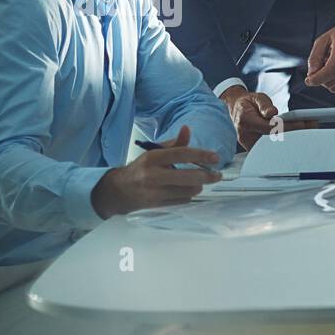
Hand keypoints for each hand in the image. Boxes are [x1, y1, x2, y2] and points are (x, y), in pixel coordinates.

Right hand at [92, 126, 222, 216]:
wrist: (118, 191)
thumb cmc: (140, 169)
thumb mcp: (154, 152)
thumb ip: (174, 143)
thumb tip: (187, 129)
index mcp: (152, 158)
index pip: (180, 154)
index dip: (200, 155)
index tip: (215, 157)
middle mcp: (153, 175)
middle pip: (187, 176)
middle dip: (206, 176)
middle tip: (217, 174)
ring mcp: (155, 192)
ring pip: (187, 191)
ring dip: (198, 186)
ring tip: (199, 182)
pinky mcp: (157, 205)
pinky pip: (182, 201)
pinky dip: (189, 196)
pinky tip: (188, 191)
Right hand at [219, 86, 316, 150]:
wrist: (237, 110)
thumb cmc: (248, 103)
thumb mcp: (256, 97)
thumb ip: (264, 104)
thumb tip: (272, 113)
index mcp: (246, 122)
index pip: (270, 128)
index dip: (287, 127)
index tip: (303, 123)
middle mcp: (246, 136)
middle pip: (274, 142)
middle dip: (294, 137)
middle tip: (311, 129)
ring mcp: (249, 145)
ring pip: (274, 148)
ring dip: (292, 142)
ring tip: (309, 132)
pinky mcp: (254, 149)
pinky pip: (271, 150)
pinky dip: (286, 145)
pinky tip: (299, 139)